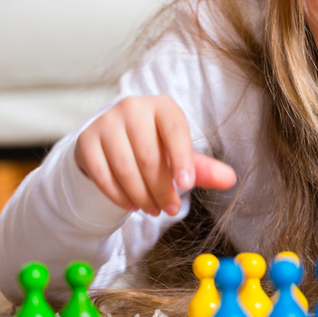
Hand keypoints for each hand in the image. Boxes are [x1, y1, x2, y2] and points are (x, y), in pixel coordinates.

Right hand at [75, 95, 236, 216]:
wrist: (115, 138)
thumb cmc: (156, 145)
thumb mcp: (180, 153)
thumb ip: (202, 168)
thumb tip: (230, 179)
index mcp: (162, 106)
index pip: (175, 131)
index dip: (182, 159)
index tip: (187, 186)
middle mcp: (133, 107)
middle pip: (149, 156)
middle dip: (161, 188)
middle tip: (170, 209)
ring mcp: (106, 122)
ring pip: (125, 168)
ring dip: (141, 196)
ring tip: (153, 210)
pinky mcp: (86, 141)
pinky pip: (103, 175)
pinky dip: (119, 195)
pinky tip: (131, 205)